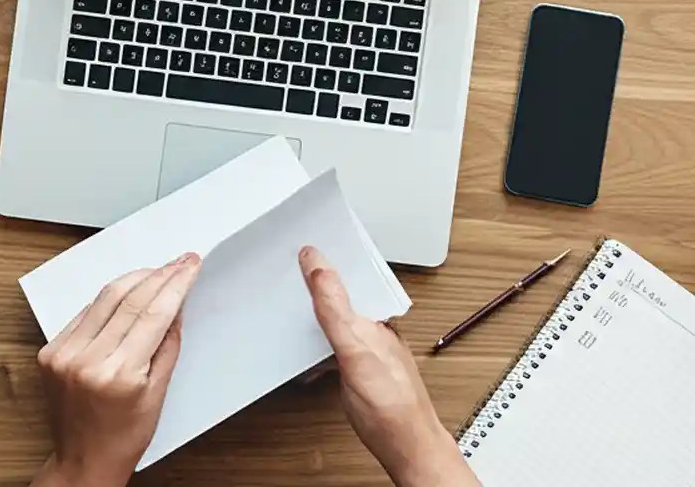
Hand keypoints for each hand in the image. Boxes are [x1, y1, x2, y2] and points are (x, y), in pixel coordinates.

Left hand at [31, 253, 201, 486]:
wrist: (83, 460)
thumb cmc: (122, 437)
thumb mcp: (158, 393)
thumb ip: (167, 345)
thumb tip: (175, 305)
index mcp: (119, 374)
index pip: (154, 313)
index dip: (175, 284)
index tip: (189, 266)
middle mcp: (87, 360)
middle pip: (129, 299)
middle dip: (158, 276)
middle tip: (178, 262)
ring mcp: (64, 354)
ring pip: (104, 299)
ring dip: (134, 280)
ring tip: (156, 272)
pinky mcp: (50, 352)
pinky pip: (84, 313)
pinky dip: (107, 300)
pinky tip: (125, 293)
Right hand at [298, 246, 478, 486]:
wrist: (406, 447)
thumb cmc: (392, 406)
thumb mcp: (357, 351)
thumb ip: (336, 310)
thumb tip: (318, 266)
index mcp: (376, 318)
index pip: (348, 276)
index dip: (324, 262)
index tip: (298, 247)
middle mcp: (373, 330)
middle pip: (339, 298)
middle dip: (314, 289)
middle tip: (287, 274)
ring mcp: (366, 351)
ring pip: (334, 324)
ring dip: (313, 320)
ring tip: (291, 312)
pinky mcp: (358, 371)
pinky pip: (332, 348)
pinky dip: (315, 349)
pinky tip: (307, 357)